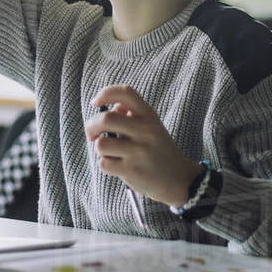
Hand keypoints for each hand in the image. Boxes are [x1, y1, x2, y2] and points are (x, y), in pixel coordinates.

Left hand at [84, 86, 203, 206]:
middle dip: (91, 127)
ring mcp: (139, 151)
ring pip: (101, 144)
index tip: (95, 103)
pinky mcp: (132, 170)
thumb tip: (110, 106)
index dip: (105, 94)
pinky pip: (104, 164)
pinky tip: (119, 167)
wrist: (180, 179)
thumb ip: (132, 114)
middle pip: (105, 119)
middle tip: (92, 135)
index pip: (125, 93)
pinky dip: (107, 165)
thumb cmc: (158, 150)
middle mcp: (145, 130)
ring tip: (113, 154)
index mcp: (149, 116)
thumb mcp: (152, 126)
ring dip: (101, 149)